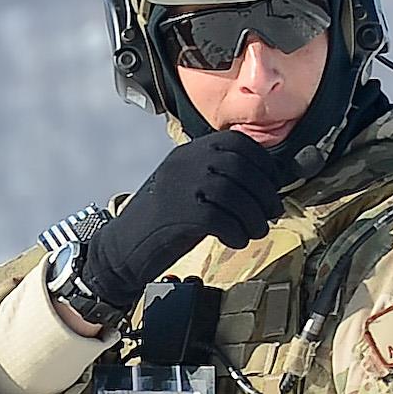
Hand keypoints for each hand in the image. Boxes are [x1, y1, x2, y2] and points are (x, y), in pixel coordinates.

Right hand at [69, 130, 292, 325]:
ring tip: (256, 231)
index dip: (263, 163)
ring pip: (234, 194)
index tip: (271, 184)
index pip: (237, 143)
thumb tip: (262, 183)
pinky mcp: (177, 214)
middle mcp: (184, 163)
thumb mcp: (188, 188)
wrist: (120, 250)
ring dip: (253, 216)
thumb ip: (217, 177)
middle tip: (271, 213)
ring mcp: (179, 186)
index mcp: (188, 152)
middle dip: (263, 193)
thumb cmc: (161, 224)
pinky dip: (236, 231)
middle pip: (240, 168)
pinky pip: (220, 218)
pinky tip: (236, 241)